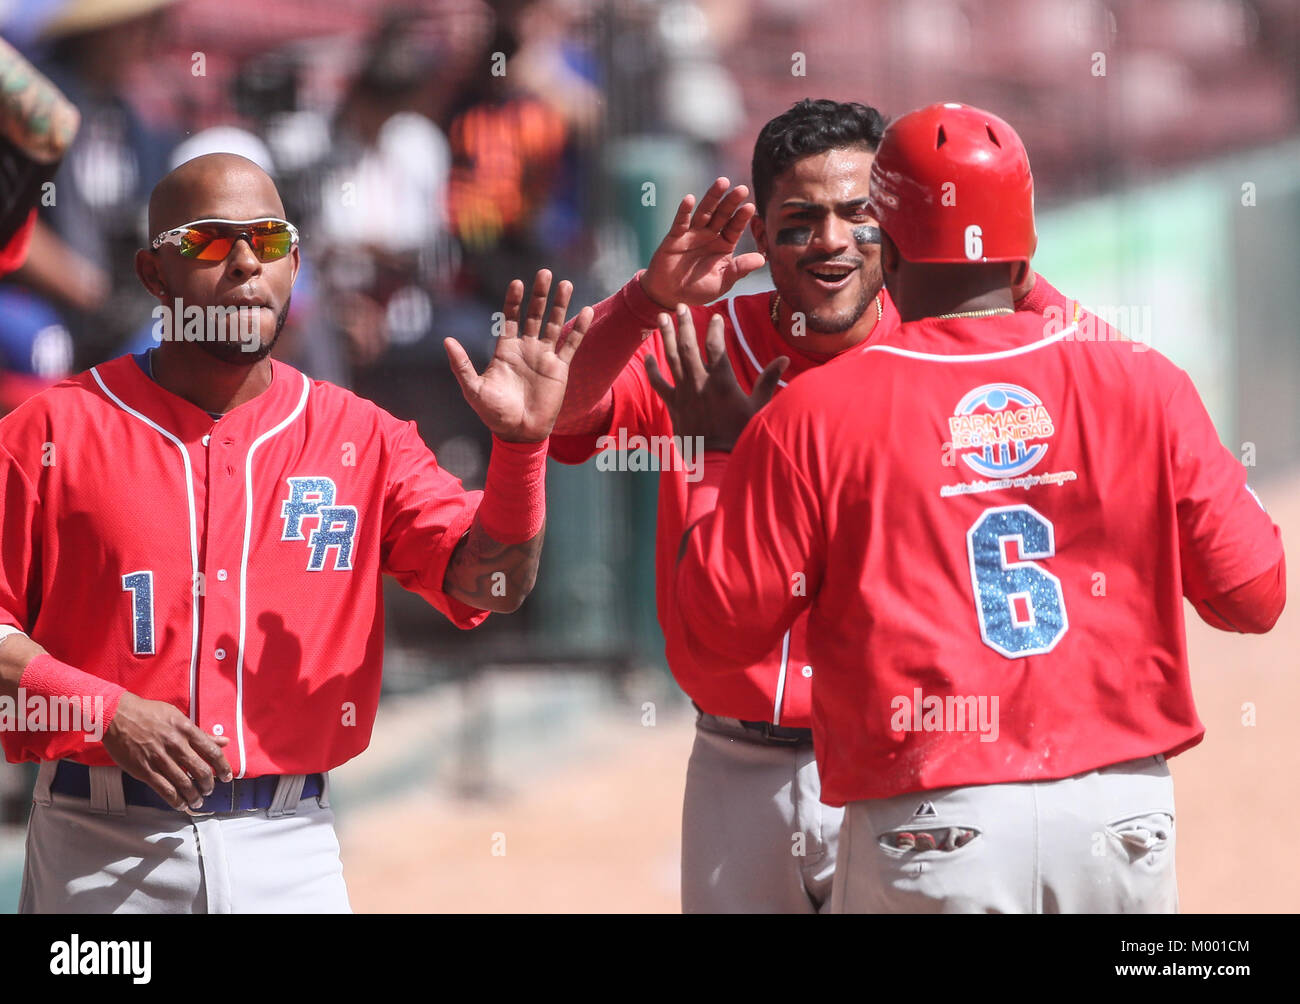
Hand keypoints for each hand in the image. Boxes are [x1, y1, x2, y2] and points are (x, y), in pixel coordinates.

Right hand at [102, 692, 232, 810]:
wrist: (116, 715)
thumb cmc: (148, 713)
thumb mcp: (178, 717)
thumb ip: (201, 733)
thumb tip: (224, 741)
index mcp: (186, 729)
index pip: (212, 751)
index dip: (223, 767)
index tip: (227, 776)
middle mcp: (175, 744)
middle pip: (201, 771)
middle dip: (209, 785)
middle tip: (210, 790)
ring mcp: (159, 758)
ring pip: (184, 784)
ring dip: (194, 796)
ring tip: (198, 801)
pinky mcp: (144, 769)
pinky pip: (164, 789)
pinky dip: (176, 800)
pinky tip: (181, 804)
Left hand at [445, 269, 592, 442]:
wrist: (519, 433)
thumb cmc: (494, 413)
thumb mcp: (473, 388)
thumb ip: (461, 364)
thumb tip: (446, 340)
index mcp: (506, 350)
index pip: (510, 318)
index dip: (513, 300)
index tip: (517, 283)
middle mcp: (526, 349)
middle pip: (534, 315)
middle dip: (539, 295)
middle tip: (544, 273)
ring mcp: (544, 357)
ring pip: (554, 325)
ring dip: (560, 305)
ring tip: (566, 284)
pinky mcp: (560, 369)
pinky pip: (571, 344)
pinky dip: (579, 328)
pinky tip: (586, 311)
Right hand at [641, 178, 766, 308]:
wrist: (671, 295)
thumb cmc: (698, 289)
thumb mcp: (723, 282)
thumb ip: (740, 269)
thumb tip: (762, 259)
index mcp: (723, 245)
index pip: (735, 227)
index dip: (742, 218)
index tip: (750, 206)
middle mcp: (710, 235)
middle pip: (722, 214)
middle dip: (731, 202)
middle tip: (741, 189)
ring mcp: (692, 234)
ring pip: (704, 212)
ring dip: (712, 197)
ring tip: (722, 183)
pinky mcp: (675, 237)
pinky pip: (680, 222)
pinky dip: (684, 211)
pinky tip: (689, 199)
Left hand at [645, 304, 786, 451]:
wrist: (716, 460)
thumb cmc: (740, 434)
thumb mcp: (758, 407)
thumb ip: (768, 381)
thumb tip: (785, 360)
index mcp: (722, 381)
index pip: (716, 346)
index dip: (715, 329)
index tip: (716, 317)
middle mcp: (700, 383)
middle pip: (689, 346)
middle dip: (684, 324)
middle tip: (680, 306)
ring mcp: (684, 393)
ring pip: (671, 358)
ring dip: (666, 336)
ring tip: (662, 317)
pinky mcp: (673, 405)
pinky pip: (658, 383)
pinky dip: (652, 369)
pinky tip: (648, 355)